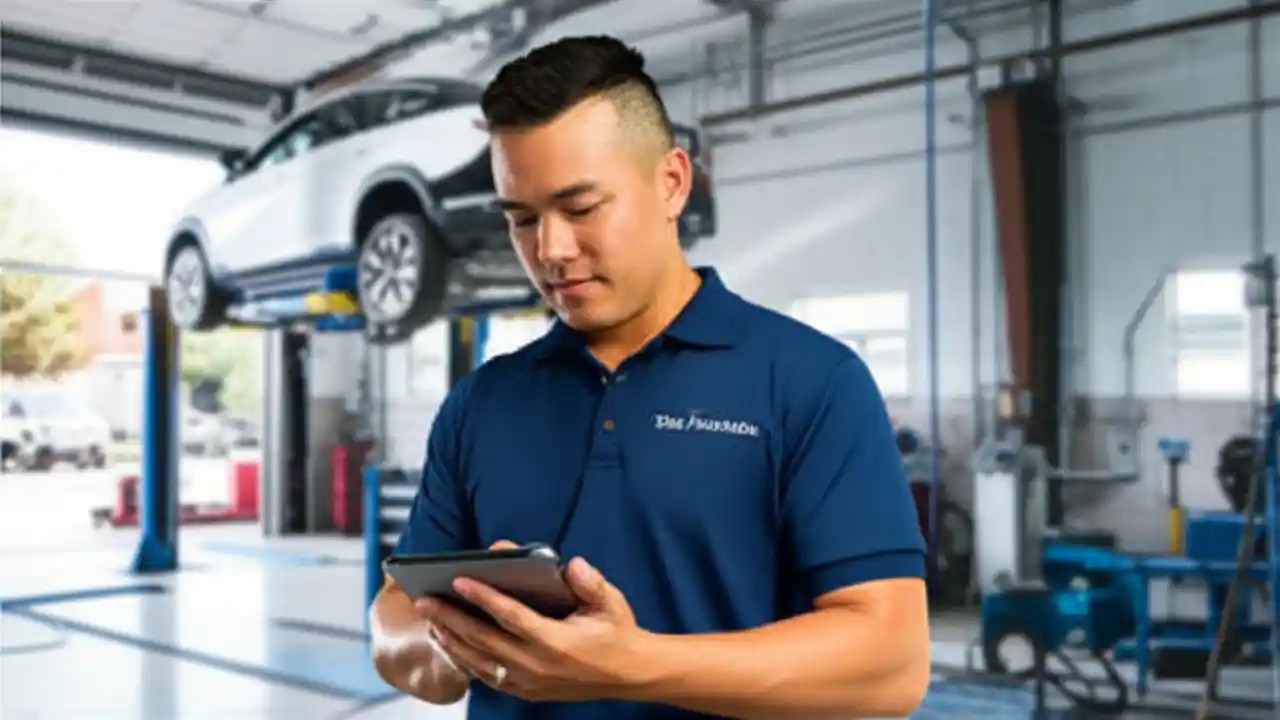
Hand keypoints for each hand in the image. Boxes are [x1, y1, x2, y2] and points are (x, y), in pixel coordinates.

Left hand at [414, 554, 648, 701]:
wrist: (630, 674)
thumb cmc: (617, 633)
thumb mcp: (611, 603)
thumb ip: (590, 583)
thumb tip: (572, 565)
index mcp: (556, 641)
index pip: (511, 616)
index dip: (484, 597)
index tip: (459, 580)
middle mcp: (537, 665)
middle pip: (484, 640)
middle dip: (451, 617)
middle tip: (425, 599)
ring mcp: (528, 682)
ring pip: (479, 661)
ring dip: (452, 639)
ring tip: (431, 619)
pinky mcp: (526, 691)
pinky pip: (487, 676)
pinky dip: (465, 660)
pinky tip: (451, 644)